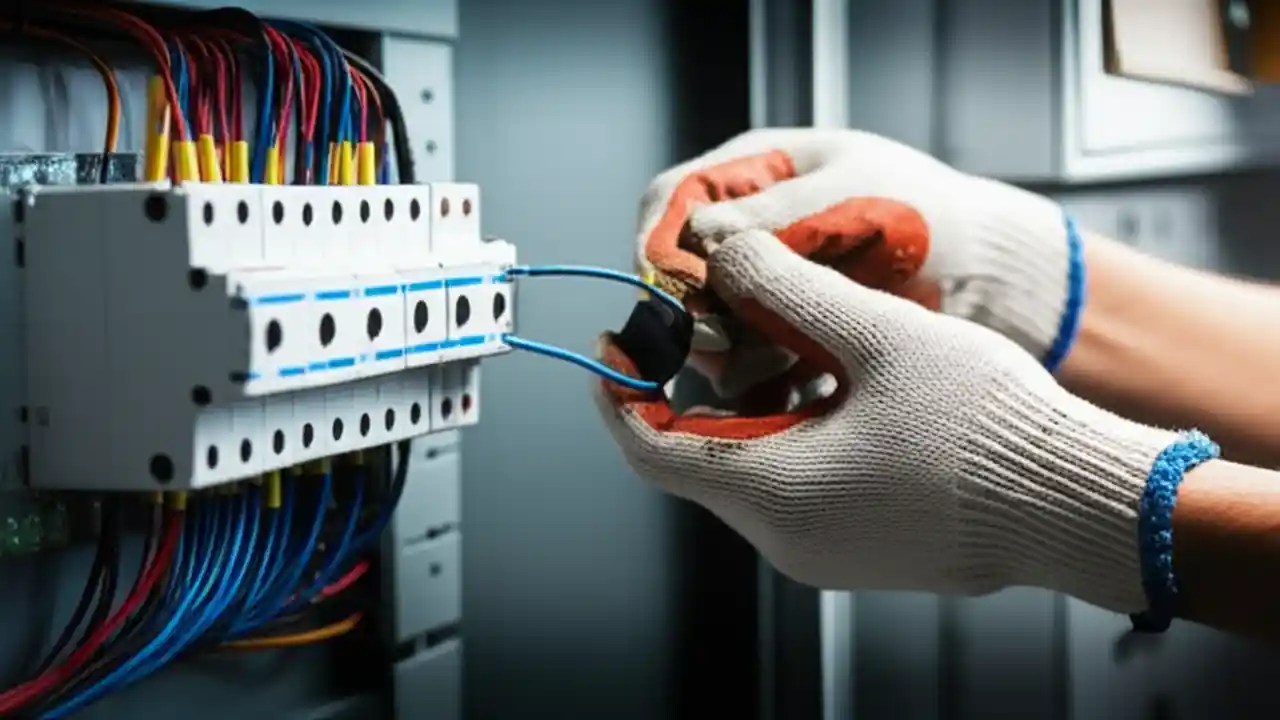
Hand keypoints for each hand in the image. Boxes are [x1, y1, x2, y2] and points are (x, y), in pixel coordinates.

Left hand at [599, 230, 1170, 611]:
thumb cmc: (986, 426)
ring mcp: (822, 553)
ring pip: (751, 469)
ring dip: (750, 406)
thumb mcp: (877, 336)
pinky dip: (792, 433)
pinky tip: (834, 387)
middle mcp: (785, 538)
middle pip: (698, 456)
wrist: (1077, 505)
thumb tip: (722, 257)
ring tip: (787, 341)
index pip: (649, 446)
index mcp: (773, 491)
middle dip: (694, 386)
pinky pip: (795, 489)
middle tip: (714, 319)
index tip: (622, 339)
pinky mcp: (857, 551)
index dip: (622, 388)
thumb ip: (786, 290)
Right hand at [636, 128, 1082, 396]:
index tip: (677, 293)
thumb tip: (702, 237)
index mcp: (754, 173)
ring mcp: (766, 283)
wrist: (989, 274)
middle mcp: (747, 228)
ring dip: (727, 352)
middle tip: (721, 344)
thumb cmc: (931, 212)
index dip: (661, 248)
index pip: (672, 202)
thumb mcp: (855, 199)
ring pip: (709, 324)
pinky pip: (747, 361)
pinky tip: (787, 395)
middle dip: (693, 311)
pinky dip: (760, 382)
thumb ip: (779, 219)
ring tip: (769, 368)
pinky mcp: (786, 333)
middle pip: (680, 273)